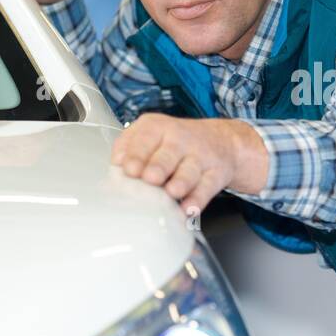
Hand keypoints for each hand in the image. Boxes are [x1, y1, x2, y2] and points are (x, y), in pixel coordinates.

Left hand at [110, 113, 268, 214]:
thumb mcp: (151, 134)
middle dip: (159, 166)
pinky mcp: (216, 174)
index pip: (146, 138)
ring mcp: (200, 157)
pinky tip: (188, 208)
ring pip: (190, 170)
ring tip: (172, 191)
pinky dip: (198, 199)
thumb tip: (114, 167)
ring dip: (181, 182)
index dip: (137, 154)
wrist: (221, 140)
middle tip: (150, 178)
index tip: (129, 169)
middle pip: (169, 154)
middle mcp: (181, 140)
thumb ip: (128, 147)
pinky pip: (207, 188)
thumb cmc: (176, 142)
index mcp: (159, 128)